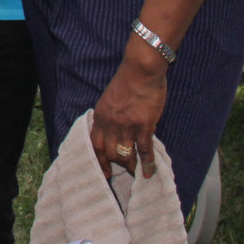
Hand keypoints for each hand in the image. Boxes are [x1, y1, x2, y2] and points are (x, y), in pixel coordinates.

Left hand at [89, 51, 167, 178]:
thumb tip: (114, 131)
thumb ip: (110, 116)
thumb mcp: (110, 99)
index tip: (104, 172)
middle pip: (109, 152)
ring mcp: (126, 125)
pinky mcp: (143, 125)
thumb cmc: (128, 81)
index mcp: (100, 116)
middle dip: (116, 165)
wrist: (141, 69)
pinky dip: (147, 163)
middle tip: (123, 172)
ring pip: (125, 154)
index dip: (99, 160)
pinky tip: (149, 171)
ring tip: (136, 173)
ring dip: (130, 166)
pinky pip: (144, 149)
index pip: (94, 144)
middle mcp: (110, 123)